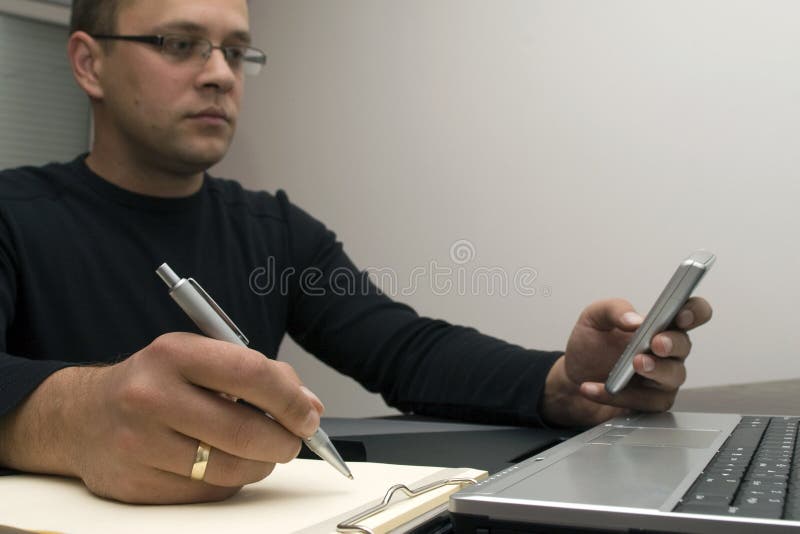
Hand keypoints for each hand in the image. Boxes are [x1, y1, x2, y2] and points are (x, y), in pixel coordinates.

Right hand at [0, 333, 322, 503]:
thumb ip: (254, 374)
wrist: (82, 416)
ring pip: (230, 468)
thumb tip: (308, 405)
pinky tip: (224, 464)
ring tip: (263, 451)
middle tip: (295, 439)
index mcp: (174, 353)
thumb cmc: (154, 382)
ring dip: (261, 464)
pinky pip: (207, 491)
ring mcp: (141, 443)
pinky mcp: (137, 483)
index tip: (309, 414)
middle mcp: (152, 396)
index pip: (250, 374)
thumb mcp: (197, 358)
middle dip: (284, 439)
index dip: (290, 399)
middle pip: (244, 430)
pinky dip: (230, 480)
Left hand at [540, 297, 711, 426]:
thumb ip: (613, 310)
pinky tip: (596, 388)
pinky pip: (646, 401)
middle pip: (684, 346)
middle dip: (672, 343)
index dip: (694, 312)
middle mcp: (666, 351)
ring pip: (674, 376)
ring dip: (656, 369)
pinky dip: (619, 395)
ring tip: (634, 364)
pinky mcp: (652, 402)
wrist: (571, 378)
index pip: (691, 313)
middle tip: (655, 343)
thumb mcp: (593, 319)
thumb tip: (635, 319)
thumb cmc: (589, 346)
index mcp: (658, 324)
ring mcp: (662, 378)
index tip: (681, 315)